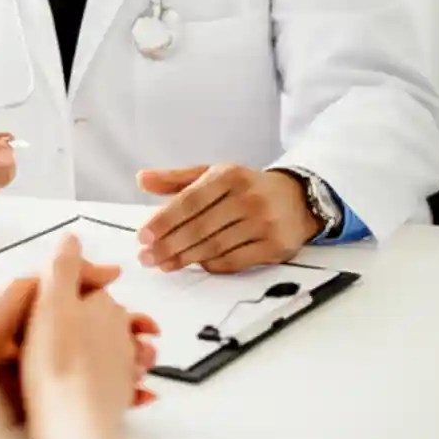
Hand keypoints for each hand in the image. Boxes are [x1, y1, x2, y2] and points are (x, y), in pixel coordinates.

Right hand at [22, 237, 158, 438]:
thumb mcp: (50, 303)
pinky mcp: (119, 395)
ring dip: (106, 349)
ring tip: (77, 358)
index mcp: (103, 306)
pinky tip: (89, 383)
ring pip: (117, 349)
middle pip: (107, 318)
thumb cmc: (57, 364)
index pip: (94, 289)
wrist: (74, 421)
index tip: (56, 301)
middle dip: (90, 320)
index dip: (73, 293)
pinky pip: (120, 380)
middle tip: (59, 331)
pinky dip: (114, 379)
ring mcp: (122, 365)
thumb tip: (71, 237)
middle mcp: (119, 333)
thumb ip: (62, 267)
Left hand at [137, 164, 322, 274]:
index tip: (142, 236)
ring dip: (185, 258)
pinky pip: (235, 261)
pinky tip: (195, 264)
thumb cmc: (245, 187)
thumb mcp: (212, 174)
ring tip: (163, 264)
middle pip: (200, 227)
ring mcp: (264, 222)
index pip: (189, 200)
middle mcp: (248, 197)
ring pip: (215, 246)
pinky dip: (212, 264)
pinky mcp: (275, 246)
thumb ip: (175, 179)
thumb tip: (141, 179)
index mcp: (229, 175)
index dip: (164, 220)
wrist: (297, 198)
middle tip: (146, 257)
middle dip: (168, 245)